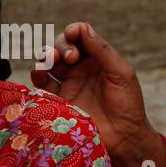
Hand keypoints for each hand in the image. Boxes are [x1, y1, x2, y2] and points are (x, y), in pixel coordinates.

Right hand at [31, 22, 156, 166]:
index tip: (74, 34)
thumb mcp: (121, 73)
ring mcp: (68, 84)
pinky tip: (41, 72)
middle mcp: (80, 69)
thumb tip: (83, 28)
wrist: (123, 138)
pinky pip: (42, 84)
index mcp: (98, 59)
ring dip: (46, 55)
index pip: (80, 37)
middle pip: (61, 46)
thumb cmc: (128, 105)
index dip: (74, 32)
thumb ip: (102, 50)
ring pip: (48, 62)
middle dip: (62, 45)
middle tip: (71, 58)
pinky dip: (37, 73)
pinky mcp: (58, 101)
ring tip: (53, 60)